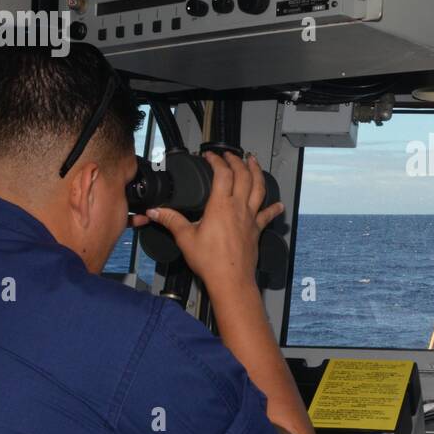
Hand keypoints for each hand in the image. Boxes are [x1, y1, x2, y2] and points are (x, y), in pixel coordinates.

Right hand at [145, 152, 283, 294]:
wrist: (231, 279)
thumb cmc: (211, 262)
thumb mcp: (185, 238)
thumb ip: (171, 221)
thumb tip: (155, 211)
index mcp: (220, 206)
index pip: (222, 174)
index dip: (217, 161)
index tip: (210, 156)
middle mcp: (238, 208)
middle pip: (243, 175)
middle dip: (238, 161)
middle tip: (231, 154)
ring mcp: (250, 217)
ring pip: (259, 188)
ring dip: (258, 172)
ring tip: (255, 162)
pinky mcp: (256, 229)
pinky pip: (267, 215)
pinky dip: (273, 207)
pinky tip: (279, 204)